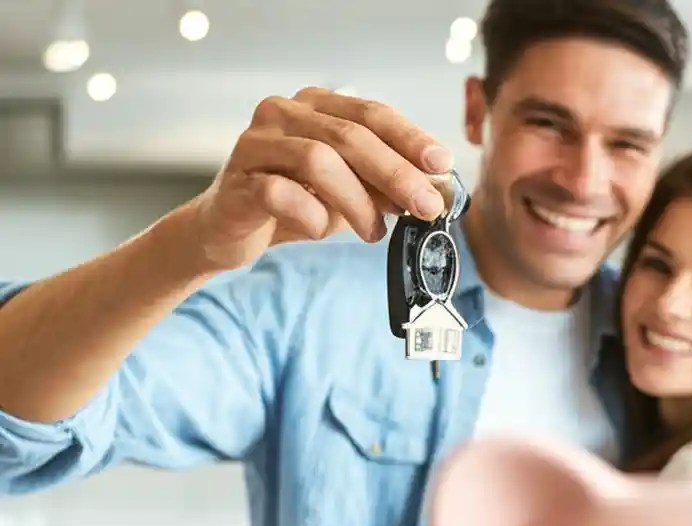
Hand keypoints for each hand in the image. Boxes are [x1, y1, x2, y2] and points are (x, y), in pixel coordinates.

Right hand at [185, 86, 455, 274]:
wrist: (228, 229)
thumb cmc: (293, 202)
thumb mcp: (349, 191)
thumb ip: (383, 185)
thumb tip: (433, 190)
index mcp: (315, 105)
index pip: (372, 113)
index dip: (410, 138)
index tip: (443, 164)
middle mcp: (282, 113)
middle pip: (350, 136)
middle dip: (396, 173)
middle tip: (426, 206)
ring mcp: (255, 143)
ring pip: (318, 160)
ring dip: (358, 201)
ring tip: (375, 233)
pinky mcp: (236, 180)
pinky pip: (280, 193)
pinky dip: (311, 215)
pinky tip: (321, 230)